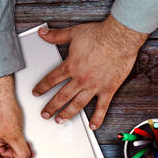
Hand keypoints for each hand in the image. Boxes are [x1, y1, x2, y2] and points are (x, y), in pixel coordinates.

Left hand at [33, 17, 147, 128]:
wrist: (120, 37)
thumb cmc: (100, 34)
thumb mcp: (74, 32)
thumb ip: (56, 35)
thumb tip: (43, 33)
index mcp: (71, 66)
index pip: (51, 80)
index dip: (42, 87)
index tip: (36, 93)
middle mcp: (80, 78)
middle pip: (61, 96)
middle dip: (51, 106)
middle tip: (45, 114)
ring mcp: (94, 86)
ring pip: (77, 104)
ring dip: (67, 114)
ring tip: (60, 120)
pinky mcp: (108, 89)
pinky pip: (102, 107)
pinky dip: (97, 118)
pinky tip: (92, 125)